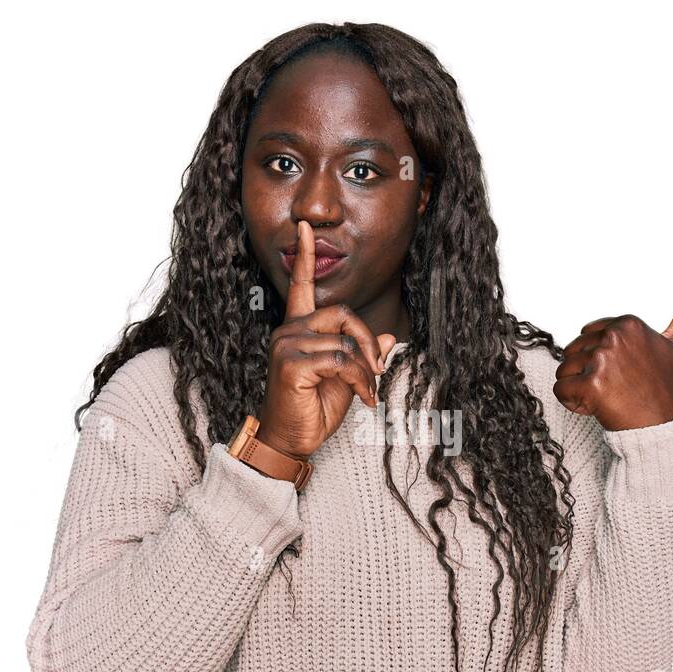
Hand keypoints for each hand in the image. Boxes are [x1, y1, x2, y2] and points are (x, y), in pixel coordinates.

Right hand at [255, 220, 398, 457]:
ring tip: (367, 393)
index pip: (301, 286)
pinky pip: (339, 361)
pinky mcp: (290, 365)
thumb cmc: (313, 409)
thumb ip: (361, 355)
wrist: (292, 441)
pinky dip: (359, 381)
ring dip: (364, 371)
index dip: (304, 256)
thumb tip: (386, 340)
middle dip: (366, 339)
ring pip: (344, 342)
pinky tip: (361, 399)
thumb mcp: (346, 379)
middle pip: (341, 312)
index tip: (305, 228)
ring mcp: (286, 346)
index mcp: (298, 329)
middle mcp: (288, 331)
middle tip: (376, 371)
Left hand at [553, 300, 672, 429]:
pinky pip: (560, 390)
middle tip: (616, 388)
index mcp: (628, 323)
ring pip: (564, 370)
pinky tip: (597, 408)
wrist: (663, 430)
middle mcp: (615, 336)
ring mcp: (602, 360)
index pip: (588, 334)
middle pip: (573, 351)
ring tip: (608, 398)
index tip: (623, 373)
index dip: (599, 357)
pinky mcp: (590, 385)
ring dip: (579, 389)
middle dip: (586, 372)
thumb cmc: (666, 390)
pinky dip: (572, 403)